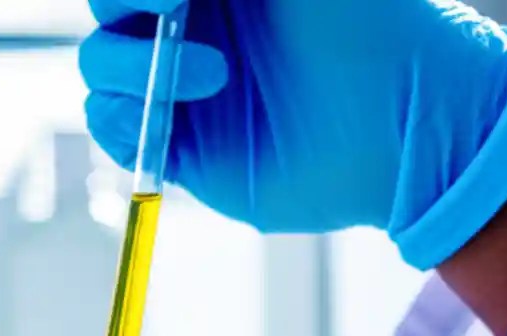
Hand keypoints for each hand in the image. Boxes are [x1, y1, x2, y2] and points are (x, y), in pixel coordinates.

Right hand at [78, 0, 506, 268]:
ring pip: (100, 71)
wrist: (405, 127)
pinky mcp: (177, 149)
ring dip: (129, 72)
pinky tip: (159, 120)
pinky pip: (112, 130)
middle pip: (108, 17)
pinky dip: (118, 122)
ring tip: (210, 81)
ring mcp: (178, 90)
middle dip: (126, 14)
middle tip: (175, 15)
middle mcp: (190, 31)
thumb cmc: (373, 30)